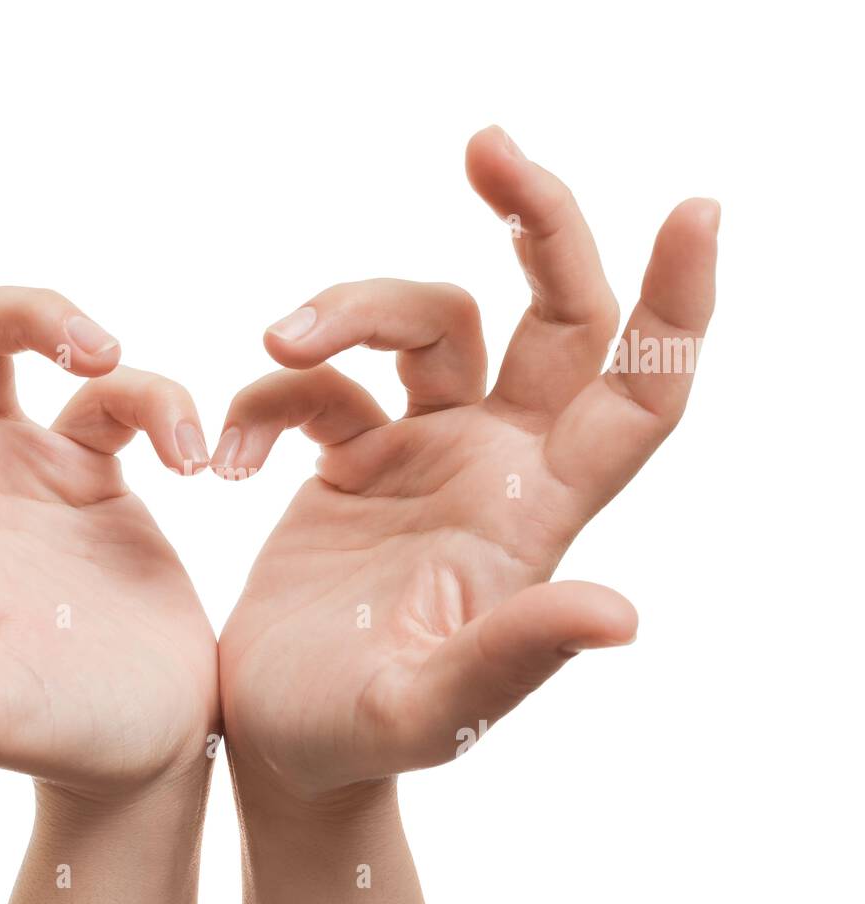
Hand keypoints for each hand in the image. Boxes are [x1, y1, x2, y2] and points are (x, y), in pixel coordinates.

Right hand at [217, 127, 718, 799]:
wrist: (278, 740)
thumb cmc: (359, 739)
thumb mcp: (437, 709)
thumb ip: (514, 651)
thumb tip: (620, 616)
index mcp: (536, 516)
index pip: (638, 396)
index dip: (677, 308)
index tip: (695, 209)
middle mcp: (495, 469)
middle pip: (551, 316)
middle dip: (537, 223)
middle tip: (486, 144)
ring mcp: (424, 456)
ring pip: (423, 324)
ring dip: (349, 307)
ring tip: (279, 341)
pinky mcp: (352, 459)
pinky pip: (321, 384)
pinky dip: (272, 398)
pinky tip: (227, 460)